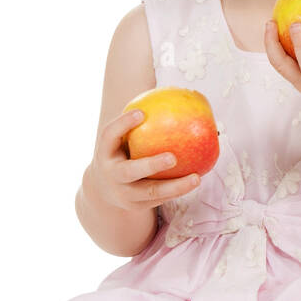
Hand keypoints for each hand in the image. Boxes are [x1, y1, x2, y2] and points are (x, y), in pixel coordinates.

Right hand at [84, 109, 200, 211]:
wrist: (103, 190)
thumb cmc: (121, 152)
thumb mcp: (121, 139)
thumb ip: (139, 123)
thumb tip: (179, 94)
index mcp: (105, 153)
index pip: (109, 136)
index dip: (122, 124)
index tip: (141, 113)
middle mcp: (112, 175)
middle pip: (129, 171)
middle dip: (150, 165)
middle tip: (172, 157)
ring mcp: (124, 193)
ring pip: (151, 192)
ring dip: (175, 186)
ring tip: (196, 178)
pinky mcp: (137, 206)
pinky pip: (161, 199)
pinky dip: (179, 190)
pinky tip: (196, 179)